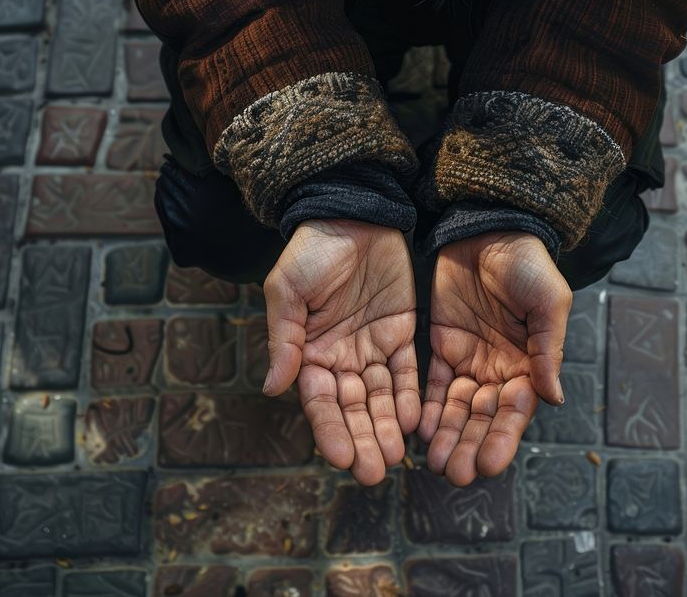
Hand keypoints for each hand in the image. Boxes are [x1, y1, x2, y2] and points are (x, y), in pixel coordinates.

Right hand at [263, 219, 419, 485]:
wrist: (352, 213)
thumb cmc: (312, 250)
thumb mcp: (288, 290)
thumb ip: (285, 338)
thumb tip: (274, 387)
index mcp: (309, 351)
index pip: (319, 401)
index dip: (329, 429)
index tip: (340, 458)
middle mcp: (341, 357)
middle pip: (352, 408)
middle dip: (362, 440)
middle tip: (374, 473)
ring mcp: (372, 347)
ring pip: (380, 397)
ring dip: (385, 428)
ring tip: (394, 458)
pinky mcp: (402, 332)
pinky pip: (406, 371)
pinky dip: (408, 396)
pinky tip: (412, 421)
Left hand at [419, 232, 571, 485]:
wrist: (490, 229)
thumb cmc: (528, 264)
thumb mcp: (548, 302)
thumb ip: (549, 349)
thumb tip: (554, 397)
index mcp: (529, 364)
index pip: (515, 411)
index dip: (503, 437)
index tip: (490, 464)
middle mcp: (498, 369)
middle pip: (483, 417)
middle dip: (470, 445)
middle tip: (456, 474)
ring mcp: (469, 359)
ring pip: (456, 408)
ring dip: (448, 436)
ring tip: (436, 463)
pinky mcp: (441, 345)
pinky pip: (431, 383)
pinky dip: (426, 407)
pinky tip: (419, 430)